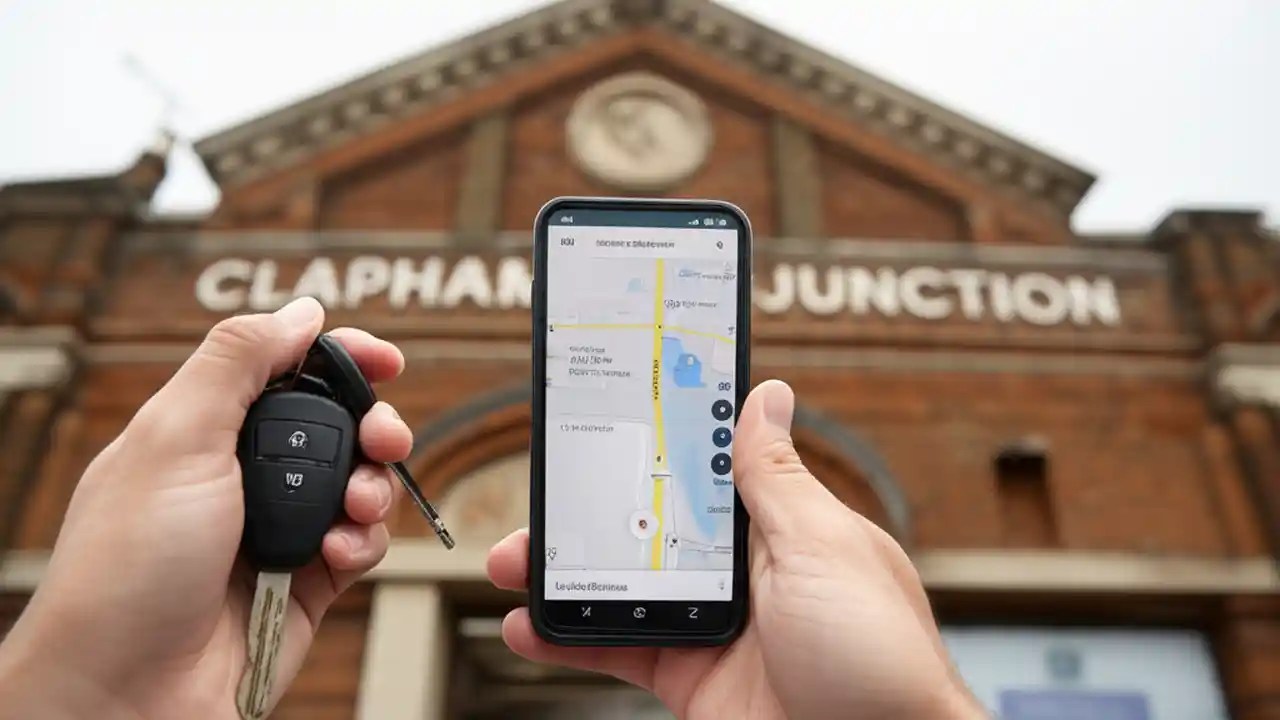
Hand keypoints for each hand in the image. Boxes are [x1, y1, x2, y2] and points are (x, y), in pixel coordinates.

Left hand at [0, 298, 407, 719]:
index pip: (284, 371)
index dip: (339, 358)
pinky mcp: (305, 581)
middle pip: (336, 425)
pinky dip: (360, 544)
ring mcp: (277, 529)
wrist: (128, 692)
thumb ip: (238, 361)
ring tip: (358, 506)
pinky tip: (332, 556)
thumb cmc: (127, 570)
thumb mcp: (175, 439)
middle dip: (374, 425)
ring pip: (359, 483)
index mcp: (203, 429)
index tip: (383, 360)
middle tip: (386, 437)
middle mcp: (243, 476)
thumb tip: (298, 309)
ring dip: (373, 488)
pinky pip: (360, 545)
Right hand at [488, 380, 984, 719]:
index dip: (658, 444)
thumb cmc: (879, 654)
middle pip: (652, 526)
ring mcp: (716, 626)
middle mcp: (746, 573)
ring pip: (625, 586)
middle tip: (542, 496)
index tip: (609, 413)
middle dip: (592, 510)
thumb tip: (766, 397)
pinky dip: (570, 640)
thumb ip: (775, 478)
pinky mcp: (692, 678)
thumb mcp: (822, 546)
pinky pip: (620, 649)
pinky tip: (531, 627)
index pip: (709, 469)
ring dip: (566, 574)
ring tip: (514, 563)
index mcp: (783, 525)